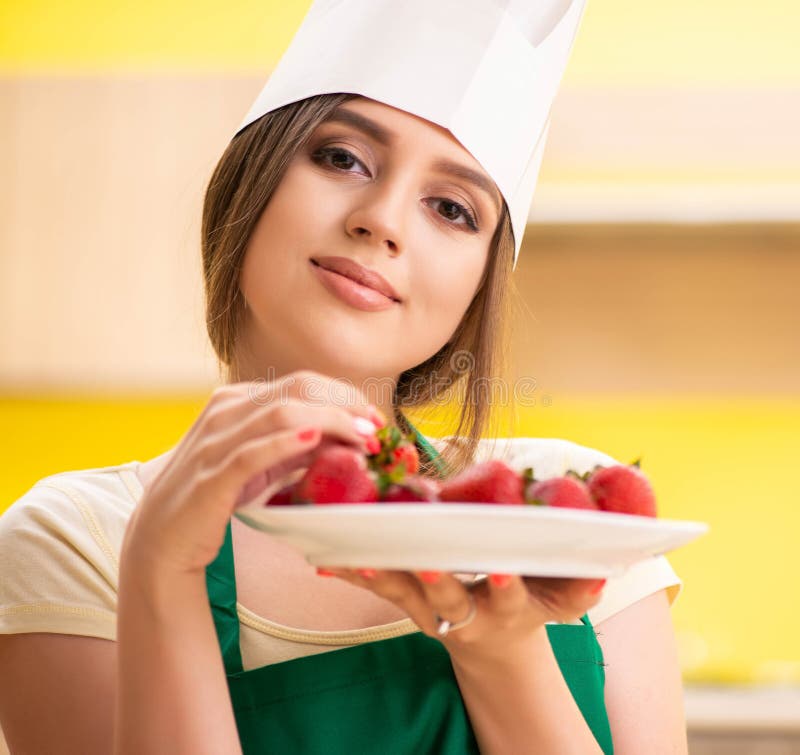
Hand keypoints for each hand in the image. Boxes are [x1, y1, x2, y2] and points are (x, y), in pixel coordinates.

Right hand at [120, 371, 382, 577]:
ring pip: (280, 413)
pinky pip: (251, 453)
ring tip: (362, 440)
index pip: (302, 383)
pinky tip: (314, 442)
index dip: (344, 396)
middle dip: (344, 404)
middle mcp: (224, 412)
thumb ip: (297, 446)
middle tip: (376, 429)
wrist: (162, 541)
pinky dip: (285, 444)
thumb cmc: (214, 497)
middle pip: (298, 389)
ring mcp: (214, 442)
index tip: (374, 419)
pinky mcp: (209, 477)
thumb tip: (347, 437)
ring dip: (330, 423)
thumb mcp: (261, 464)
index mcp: (236, 401)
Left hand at [320, 568, 606, 665]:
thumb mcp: (560, 603)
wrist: (494, 645)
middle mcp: (466, 614)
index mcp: (507, 608)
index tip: (502, 570)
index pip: (509, 596)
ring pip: (405, 592)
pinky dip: (353, 572)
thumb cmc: (529, 607)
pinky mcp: (408, 603)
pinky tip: (325, 558)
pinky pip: (379, 587)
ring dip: (381, 574)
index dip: (507, 586)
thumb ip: (579, 589)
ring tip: (357, 557)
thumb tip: (605, 570)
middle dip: (439, 581)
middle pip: (449, 598)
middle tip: (424, 563)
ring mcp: (432, 611)